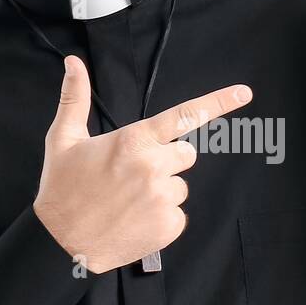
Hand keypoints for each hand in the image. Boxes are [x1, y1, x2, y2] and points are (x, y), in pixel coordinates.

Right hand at [34, 55, 252, 272]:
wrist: (61, 242)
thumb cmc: (61, 188)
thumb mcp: (63, 140)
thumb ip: (75, 99)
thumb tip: (74, 62)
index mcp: (133, 141)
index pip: (184, 115)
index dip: (218, 102)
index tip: (244, 92)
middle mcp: (153, 166)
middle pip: (186, 154)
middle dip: (167, 160)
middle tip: (134, 175)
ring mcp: (163, 198)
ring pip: (180, 186)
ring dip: (162, 191)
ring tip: (129, 201)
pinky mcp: (168, 225)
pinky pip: (178, 215)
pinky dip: (161, 218)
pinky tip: (135, 220)